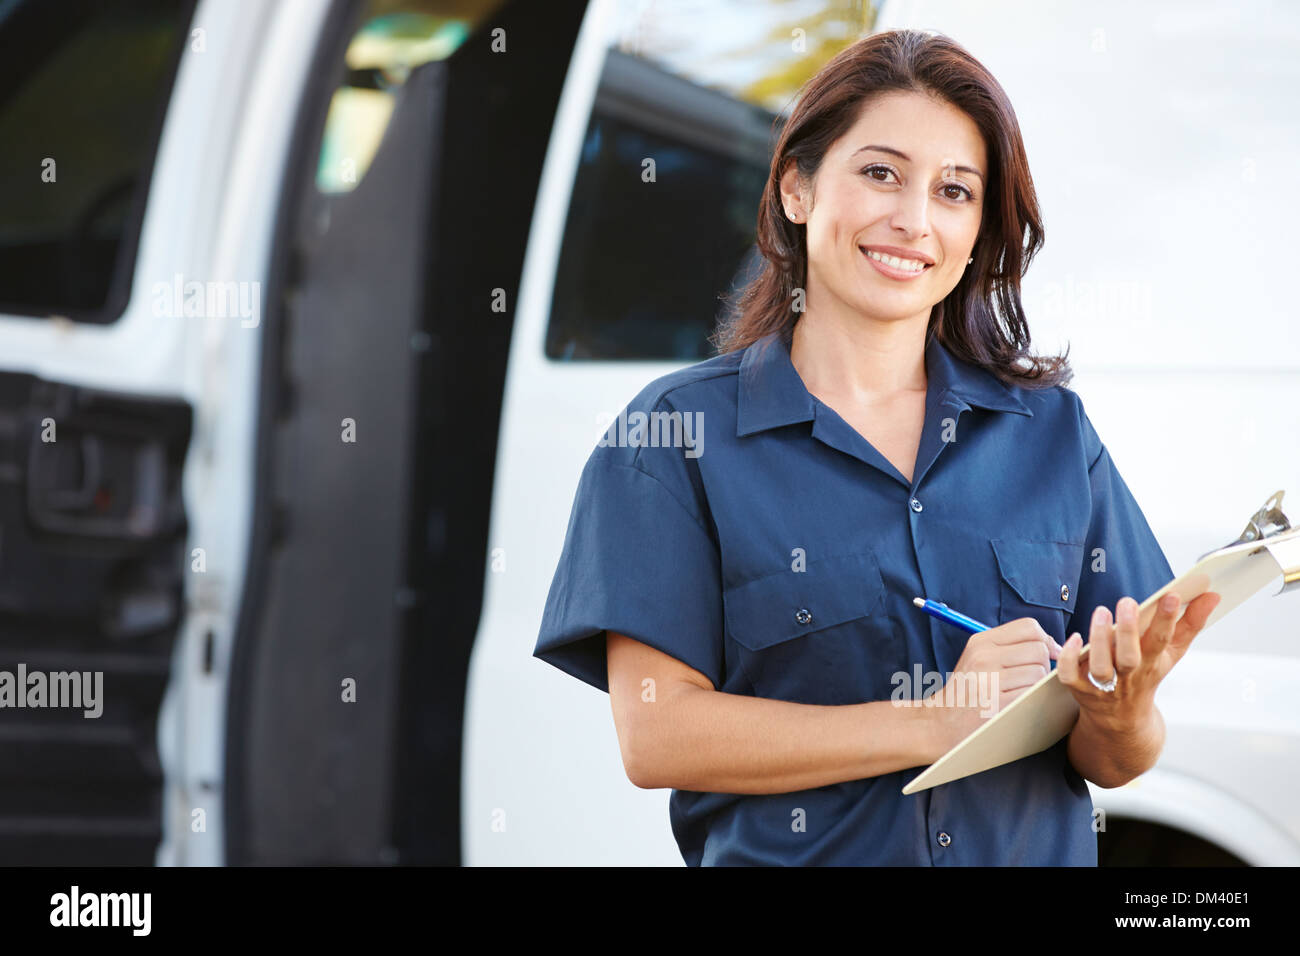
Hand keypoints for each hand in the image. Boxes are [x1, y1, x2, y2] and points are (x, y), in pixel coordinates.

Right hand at [926, 617, 1061, 750]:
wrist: (943, 721)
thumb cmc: (967, 689)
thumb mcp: (979, 657)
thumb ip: (1010, 646)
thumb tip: (1053, 645)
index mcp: (981, 641)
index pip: (1028, 627)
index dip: (1045, 639)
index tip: (1048, 653)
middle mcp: (984, 656)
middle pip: (1038, 649)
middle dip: (1043, 663)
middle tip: (1032, 676)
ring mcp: (990, 679)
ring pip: (1038, 672)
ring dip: (1038, 683)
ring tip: (1021, 690)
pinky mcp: (997, 702)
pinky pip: (1032, 692)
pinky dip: (1033, 697)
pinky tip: (1020, 702)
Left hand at [1057, 590, 1221, 730]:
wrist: (1123, 720)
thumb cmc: (1147, 676)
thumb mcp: (1172, 653)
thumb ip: (1191, 623)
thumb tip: (1212, 595)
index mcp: (1153, 663)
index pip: (1162, 641)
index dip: (1168, 619)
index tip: (1172, 595)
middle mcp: (1129, 675)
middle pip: (1130, 657)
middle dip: (1130, 630)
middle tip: (1127, 601)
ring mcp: (1103, 685)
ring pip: (1100, 666)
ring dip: (1099, 640)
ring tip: (1102, 612)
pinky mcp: (1079, 688)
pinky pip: (1070, 676)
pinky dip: (1068, 658)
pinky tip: (1073, 639)